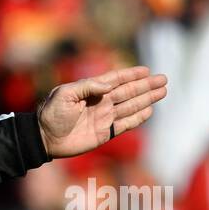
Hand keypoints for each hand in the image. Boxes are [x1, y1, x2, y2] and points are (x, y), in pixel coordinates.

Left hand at [37, 66, 167, 157]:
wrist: (44, 138)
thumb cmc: (51, 114)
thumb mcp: (64, 93)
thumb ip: (87, 86)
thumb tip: (109, 85)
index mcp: (91, 90)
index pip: (116, 80)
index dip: (131, 75)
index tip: (146, 70)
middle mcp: (101, 102)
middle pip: (128, 92)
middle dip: (146, 86)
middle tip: (163, 80)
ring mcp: (104, 118)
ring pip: (130, 106)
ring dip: (146, 99)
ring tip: (162, 91)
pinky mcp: (104, 133)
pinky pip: (125, 124)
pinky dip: (137, 118)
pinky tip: (149, 111)